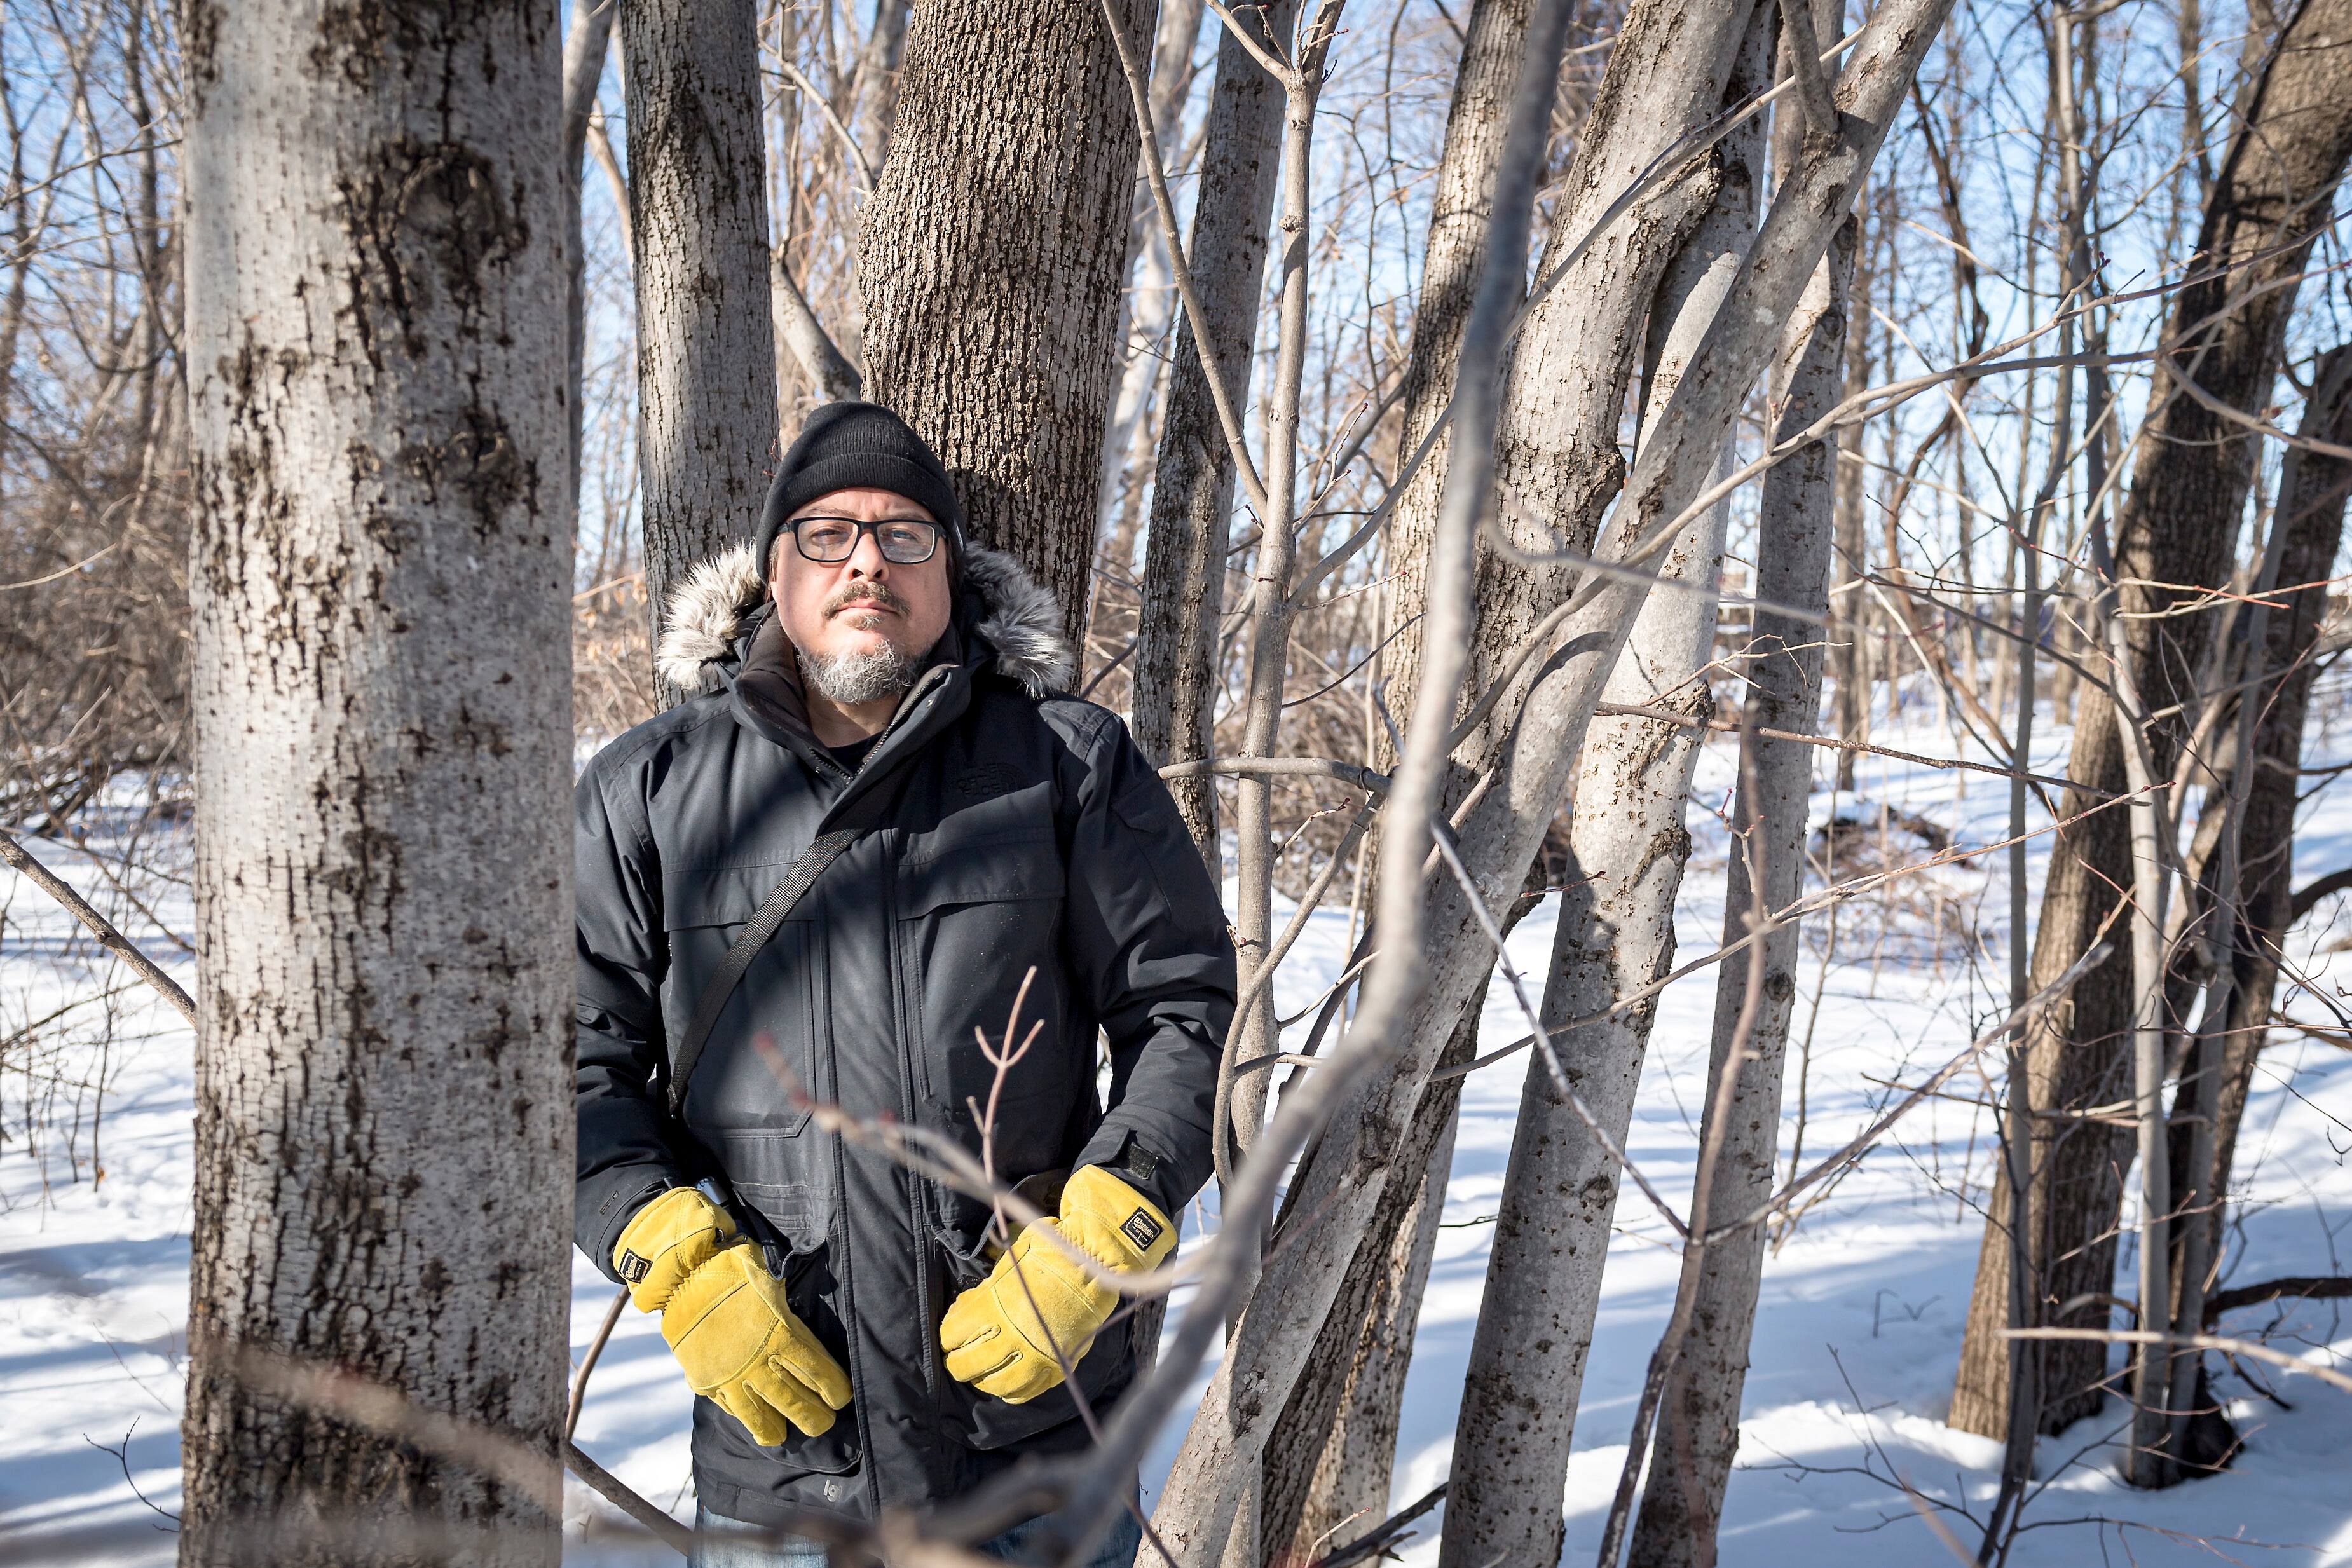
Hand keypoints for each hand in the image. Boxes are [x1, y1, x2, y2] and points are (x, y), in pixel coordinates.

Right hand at [614, 1188, 851, 1442]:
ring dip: (777, 1428)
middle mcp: (760, 1365)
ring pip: (762, 1421)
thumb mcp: (771, 1280)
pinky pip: (732, 1410)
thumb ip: (787, 1304)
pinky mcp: (707, 1384)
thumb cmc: (733, 1268)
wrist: (682, 1276)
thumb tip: (804, 1304)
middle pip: (798, 1407)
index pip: (822, 1377)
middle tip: (822, 1421)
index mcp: (784, 1337)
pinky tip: (751, 1417)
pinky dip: (743, 1416)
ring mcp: (732, 1379)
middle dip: (815, 1419)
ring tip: (784, 1432)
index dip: (836, 1392)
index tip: (840, 1398)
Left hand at [939, 1165, 1175, 1403]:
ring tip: (980, 1375)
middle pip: (968, 1364)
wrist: (1094, 1267)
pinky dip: (1013, 1393)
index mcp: (994, 1307)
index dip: (947, 1335)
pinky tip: (1006, 1388)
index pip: (953, 1333)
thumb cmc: (1050, 1255)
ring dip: (983, 1381)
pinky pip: (1028, 1391)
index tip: (950, 1335)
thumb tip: (966, 1305)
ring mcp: (1035, 1355)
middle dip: (957, 1363)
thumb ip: (985, 1289)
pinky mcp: (1056, 1366)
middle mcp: (1011, 1336)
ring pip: (996, 1383)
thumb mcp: (1010, 1262)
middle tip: (957, 1359)